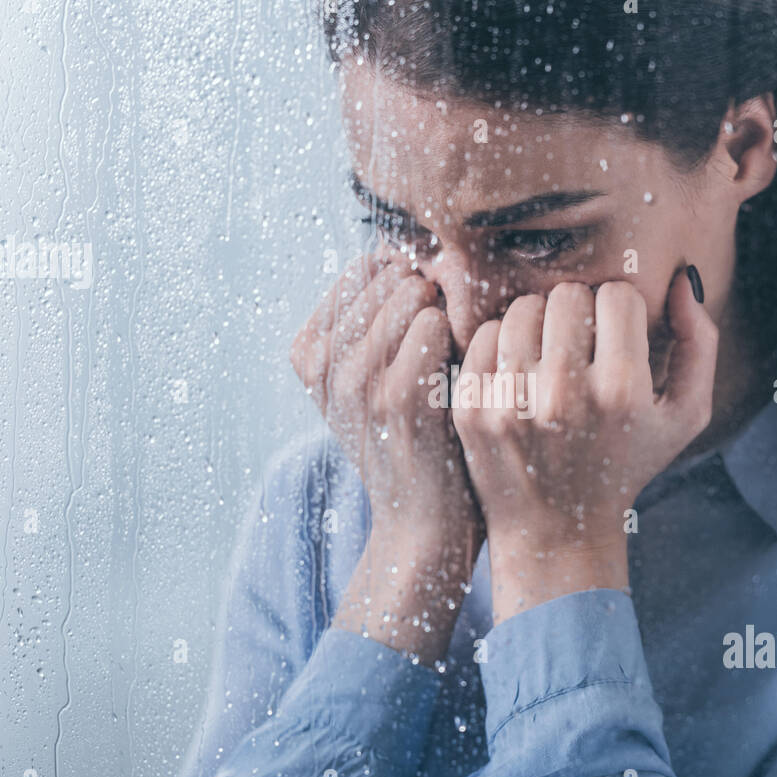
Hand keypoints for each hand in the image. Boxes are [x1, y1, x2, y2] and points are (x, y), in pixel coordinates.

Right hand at [290, 248, 481, 657]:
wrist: (423, 525)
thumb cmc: (416, 442)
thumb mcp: (377, 382)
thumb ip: (379, 321)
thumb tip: (407, 252)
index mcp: (308, 354)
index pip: (360, 270)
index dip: (407, 274)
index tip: (434, 305)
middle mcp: (321, 364)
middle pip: (383, 275)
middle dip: (427, 283)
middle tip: (457, 321)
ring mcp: (353, 382)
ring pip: (406, 294)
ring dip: (446, 307)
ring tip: (463, 343)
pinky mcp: (394, 399)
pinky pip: (431, 325)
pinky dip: (459, 335)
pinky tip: (468, 362)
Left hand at [452, 273, 717, 622]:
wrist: (557, 531)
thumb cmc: (627, 464)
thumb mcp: (685, 416)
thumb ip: (700, 344)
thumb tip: (680, 281)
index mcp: (622, 392)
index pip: (617, 295)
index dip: (620, 310)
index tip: (615, 337)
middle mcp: (565, 395)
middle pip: (567, 296)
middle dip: (578, 312)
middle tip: (580, 345)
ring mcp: (512, 404)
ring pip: (521, 309)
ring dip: (537, 323)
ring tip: (547, 355)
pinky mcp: (472, 411)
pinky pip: (483, 336)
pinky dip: (500, 345)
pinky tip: (517, 372)